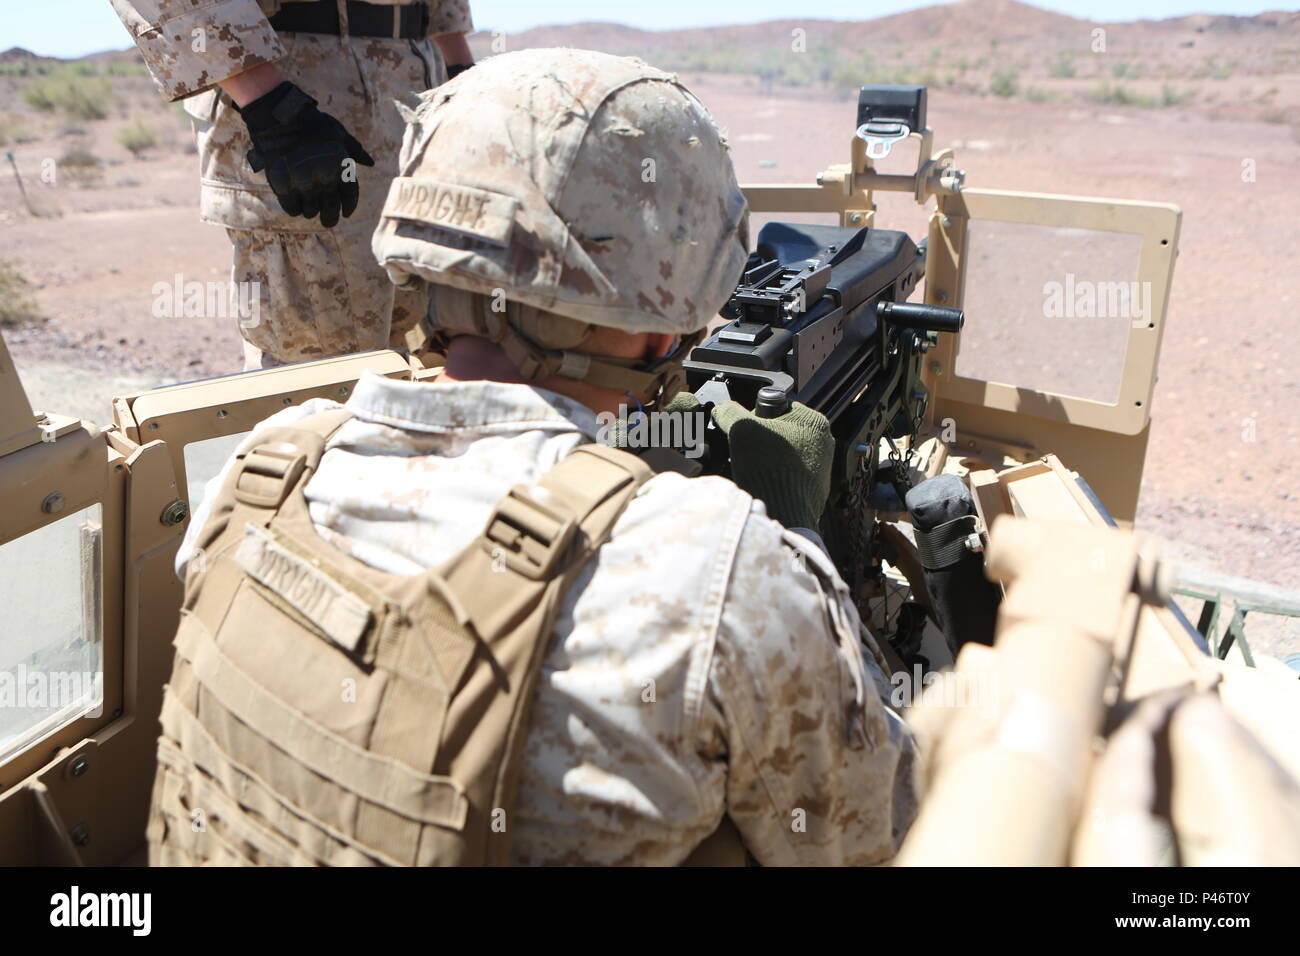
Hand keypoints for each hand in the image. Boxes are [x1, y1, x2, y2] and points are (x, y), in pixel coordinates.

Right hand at [237, 81, 374, 227]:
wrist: (278, 114)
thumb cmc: (311, 123)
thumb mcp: (338, 133)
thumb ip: (354, 150)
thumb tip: (370, 163)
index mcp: (341, 165)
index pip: (349, 196)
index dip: (348, 207)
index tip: (345, 213)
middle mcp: (324, 176)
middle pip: (330, 209)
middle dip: (330, 218)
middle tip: (328, 221)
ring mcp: (302, 181)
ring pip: (310, 211)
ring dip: (310, 210)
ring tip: (308, 205)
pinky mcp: (282, 184)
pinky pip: (292, 208)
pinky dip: (294, 208)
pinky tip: (294, 203)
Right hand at [711, 399, 833, 529]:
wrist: (784, 514)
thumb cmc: (768, 468)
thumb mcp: (741, 428)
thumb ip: (729, 411)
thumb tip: (721, 409)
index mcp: (814, 421)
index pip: (776, 408)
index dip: (755, 419)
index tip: (748, 433)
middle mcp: (824, 441)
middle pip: (779, 431)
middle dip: (761, 441)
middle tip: (750, 453)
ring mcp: (822, 466)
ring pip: (782, 453)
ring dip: (766, 459)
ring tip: (756, 469)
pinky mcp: (815, 486)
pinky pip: (788, 473)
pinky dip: (775, 476)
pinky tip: (766, 482)